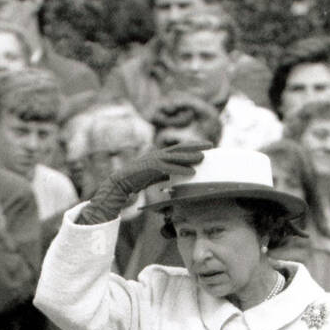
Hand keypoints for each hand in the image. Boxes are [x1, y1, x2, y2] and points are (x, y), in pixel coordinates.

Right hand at [77, 145, 203, 224]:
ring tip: (203, 157)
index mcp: (158, 156)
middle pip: (179, 148)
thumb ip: (163, 174)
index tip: (204, 146)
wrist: (118, 184)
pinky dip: (181, 169)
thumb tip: (174, 177)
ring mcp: (153, 159)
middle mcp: (156, 155)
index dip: (191, 147)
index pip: (178, 149)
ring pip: (175, 156)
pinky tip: (192, 171)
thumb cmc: (134, 183)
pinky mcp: (150, 167)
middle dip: (195, 146)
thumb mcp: (153, 177)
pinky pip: (169, 167)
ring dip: (190, 156)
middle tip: (210, 145)